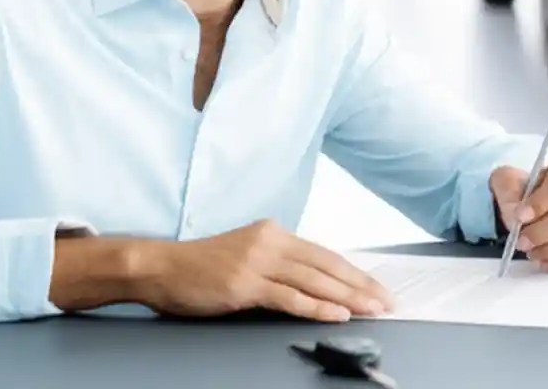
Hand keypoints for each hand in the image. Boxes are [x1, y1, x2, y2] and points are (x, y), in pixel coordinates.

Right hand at [134, 220, 395, 322]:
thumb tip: (316, 281)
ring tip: (372, 309)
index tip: (377, 287)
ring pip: (315, 281)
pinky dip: (318, 307)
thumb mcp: (247, 254)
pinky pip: (291, 298)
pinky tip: (337, 314)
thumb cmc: (202, 267)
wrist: (160, 268)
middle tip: (387, 301)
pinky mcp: (245, 284)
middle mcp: (271, 242)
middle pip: (328, 266)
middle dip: (361, 285)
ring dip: (349, 298)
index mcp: (275, 233)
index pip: (326, 254)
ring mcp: (258, 263)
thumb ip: (279, 262)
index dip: (355, 272)